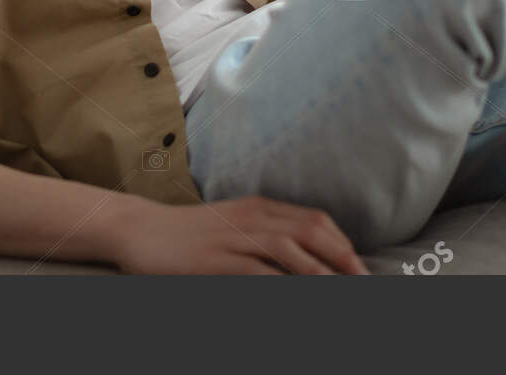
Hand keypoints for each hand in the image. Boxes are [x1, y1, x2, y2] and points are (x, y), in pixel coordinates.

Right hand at [110, 195, 369, 274]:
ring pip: (290, 250)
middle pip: (311, 231)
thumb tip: (302, 258)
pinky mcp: (216, 259)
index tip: (360, 268)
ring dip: (321, 272)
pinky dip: (283, 286)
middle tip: (365, 283)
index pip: (315, 220)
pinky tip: (298, 297)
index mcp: (259, 207)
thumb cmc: (187, 234)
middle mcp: (252, 217)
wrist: (140, 230)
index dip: (342, 244)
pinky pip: (258, 273)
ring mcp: (234, 236)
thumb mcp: (232, 225)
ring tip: (342, 291)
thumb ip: (264, 235)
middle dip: (343, 258)